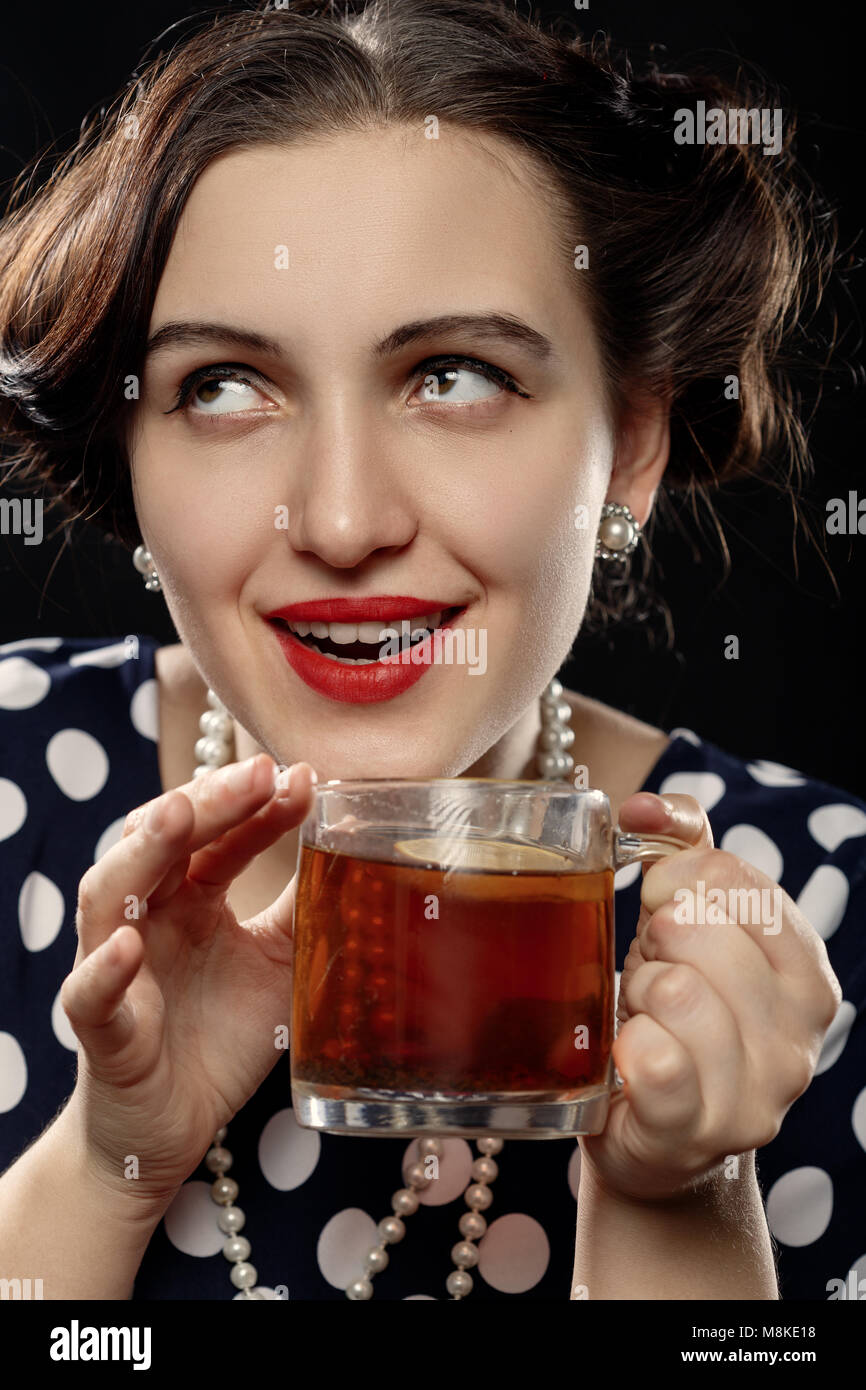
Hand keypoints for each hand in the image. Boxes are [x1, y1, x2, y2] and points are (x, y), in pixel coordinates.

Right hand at [59, 754, 317, 1210]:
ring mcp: (117, 969)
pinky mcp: (104, 1032)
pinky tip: (129, 947)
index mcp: (190, 900)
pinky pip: (91, 995)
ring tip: (181, 815)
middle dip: (207, 802)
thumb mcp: (277, 965)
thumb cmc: (218, 1038)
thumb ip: (302, 911)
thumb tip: (354, 851)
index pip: (217, 836)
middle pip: (162, 842)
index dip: (254, 806)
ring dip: (143, 852)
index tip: (303, 778)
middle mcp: (148, 919)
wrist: (171, 1128)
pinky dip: (105, 969)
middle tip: (257, 772)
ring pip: (111, 894)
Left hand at [579, 792, 842, 1200]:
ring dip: (636, 993)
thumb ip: (681, 847)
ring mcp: (757, 1094)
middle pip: (700, 930)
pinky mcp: (698, 1132)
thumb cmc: (671, 1013)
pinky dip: (626, 1045)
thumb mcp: (686, 922)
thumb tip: (643, 807)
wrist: (655, 1131)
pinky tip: (630, 1055)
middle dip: (653, 942)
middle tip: (651, 972)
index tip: (662, 908)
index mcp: (807, 973)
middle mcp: (800, 1037)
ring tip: (642, 1015)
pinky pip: (654, 1059)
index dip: (676, 880)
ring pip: (674, 991)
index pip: (735, 878)